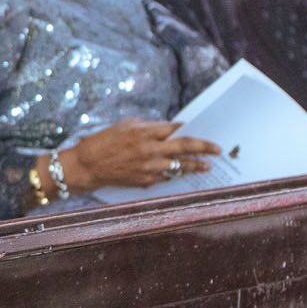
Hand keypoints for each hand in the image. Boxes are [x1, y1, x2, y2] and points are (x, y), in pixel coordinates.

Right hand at [61, 119, 220, 189]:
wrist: (88, 166)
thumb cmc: (104, 141)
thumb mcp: (126, 126)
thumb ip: (149, 126)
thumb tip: (170, 128)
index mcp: (145, 132)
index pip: (176, 130)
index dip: (188, 129)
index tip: (196, 129)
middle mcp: (150, 150)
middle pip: (185, 148)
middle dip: (205, 148)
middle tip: (218, 149)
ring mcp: (149, 168)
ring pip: (180, 167)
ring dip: (196, 166)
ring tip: (207, 166)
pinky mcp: (145, 181)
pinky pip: (166, 177)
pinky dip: (175, 173)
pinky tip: (182, 172)